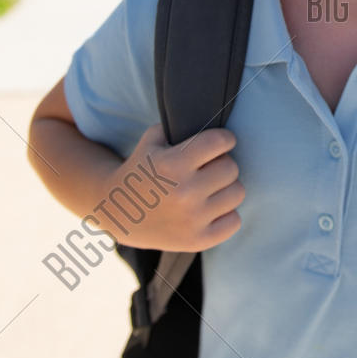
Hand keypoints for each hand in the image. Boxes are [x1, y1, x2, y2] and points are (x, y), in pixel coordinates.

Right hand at [91, 122, 243, 252]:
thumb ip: (179, 126)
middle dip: (222, 164)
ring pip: (237, 192)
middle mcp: (184, 192)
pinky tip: (210, 209)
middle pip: (231, 168)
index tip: (220, 142)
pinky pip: (234, 221)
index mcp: (173, 164)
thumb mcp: (152, 140)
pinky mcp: (198, 240)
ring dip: (226, 188)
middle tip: (209, 168)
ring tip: (210, 188)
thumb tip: (213, 117)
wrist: (119, 213)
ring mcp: (192, 219)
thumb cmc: (141, 170)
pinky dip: (226, 214)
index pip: (220, 142)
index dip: (224, 139)